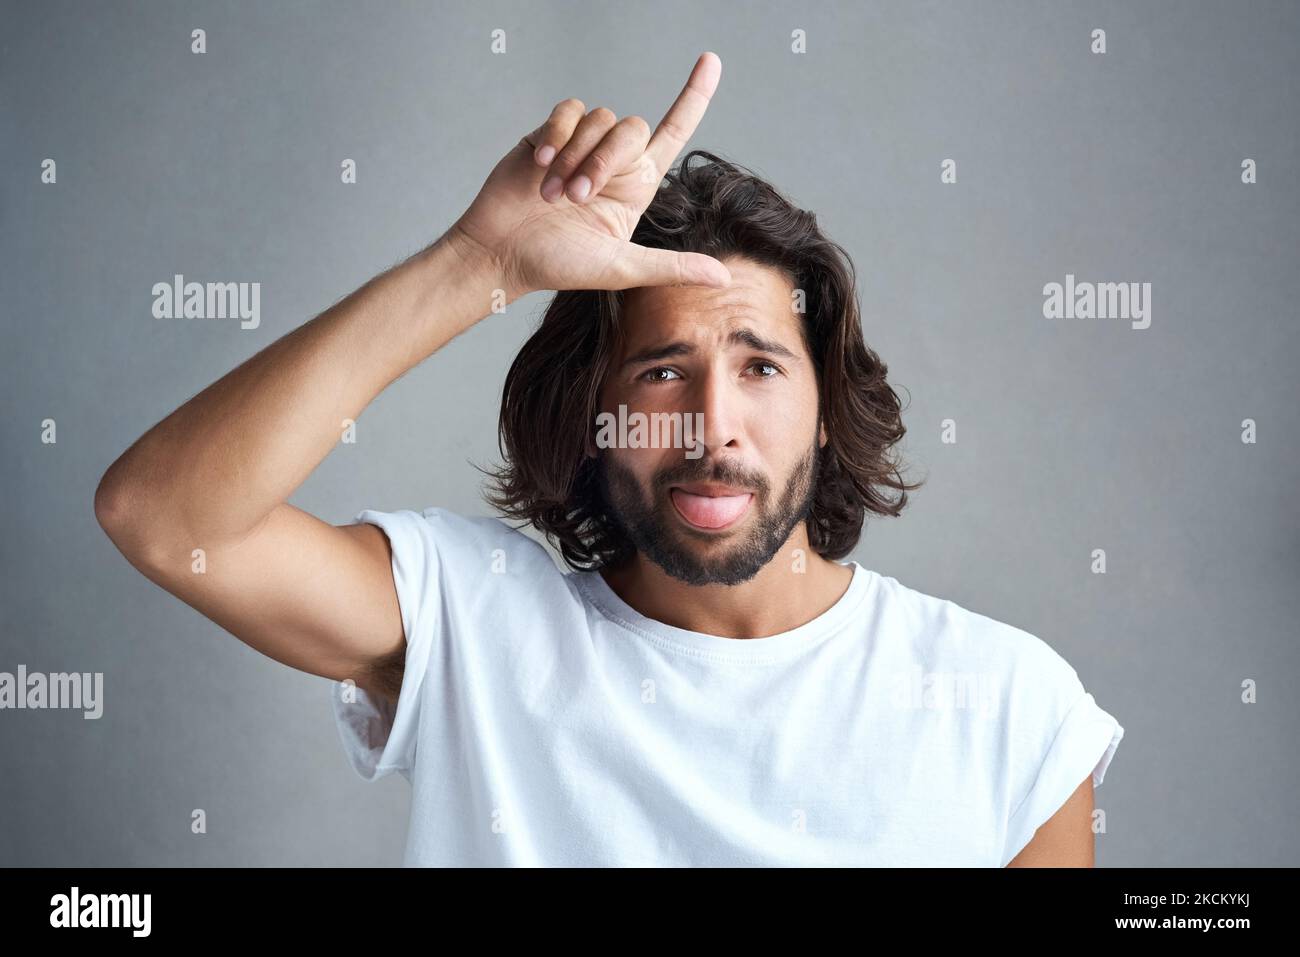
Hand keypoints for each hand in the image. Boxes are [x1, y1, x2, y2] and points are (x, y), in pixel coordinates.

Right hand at [448, 52, 732, 300]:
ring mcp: (579, 146)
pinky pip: (567, 113)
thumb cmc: (557, 264)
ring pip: (599, 119)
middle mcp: (612, 162)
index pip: (674, 134)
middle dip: (605, 160)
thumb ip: (672, 267)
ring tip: (551, 195)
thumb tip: (724, 278)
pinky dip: (556, 136)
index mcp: (635, 187)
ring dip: (575, 157)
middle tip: (575, 198)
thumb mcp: (621, 268)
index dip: (693, 96)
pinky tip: (539, 165)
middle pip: (632, 128)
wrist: (500, 253)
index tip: (711, 60)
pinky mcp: (548, 135)